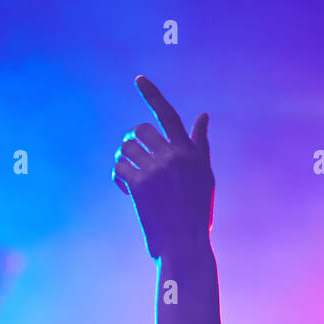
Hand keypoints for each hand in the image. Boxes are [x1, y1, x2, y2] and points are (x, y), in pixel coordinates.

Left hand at [112, 76, 213, 257]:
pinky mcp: (139, 185)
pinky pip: (118, 168)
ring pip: (125, 147)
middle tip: (134, 157)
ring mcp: (155, 170)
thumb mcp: (204, 175)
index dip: (152, 94)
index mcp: (189, 152)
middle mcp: (172, 156)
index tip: (138, 79)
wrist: (185, 244)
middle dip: (133, 142)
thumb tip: (203, 115)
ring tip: (131, 174)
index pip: (168, 115)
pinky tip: (127, 190)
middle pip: (140, 130)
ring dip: (123, 158)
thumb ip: (200, 144)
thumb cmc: (196, 211)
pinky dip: (118, 178)